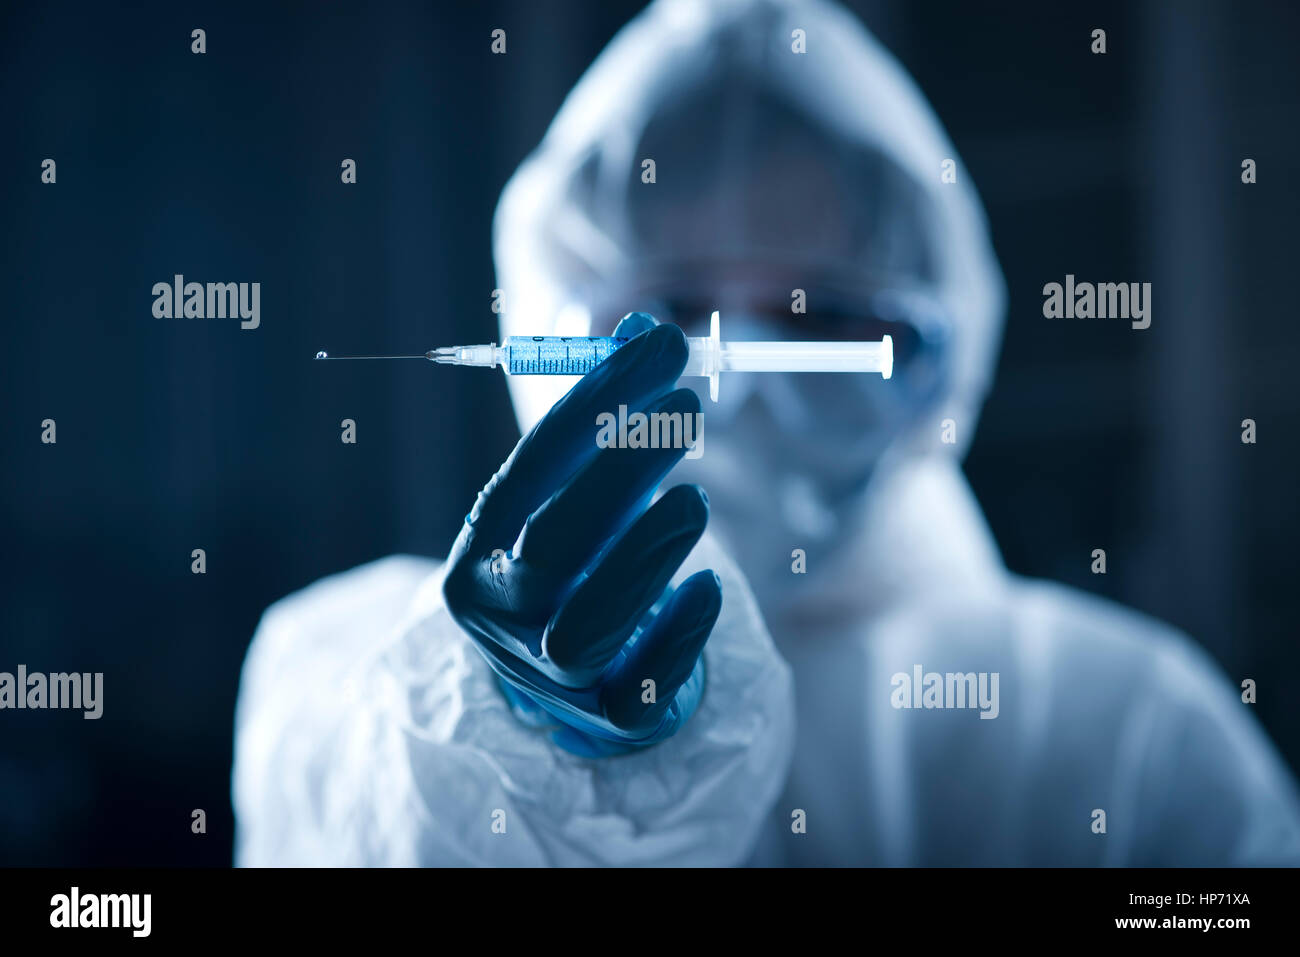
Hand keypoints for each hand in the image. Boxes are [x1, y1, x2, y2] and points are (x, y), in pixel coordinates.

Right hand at [442, 313, 719, 756]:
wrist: (576, 684)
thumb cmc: (579, 567)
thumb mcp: (577, 493)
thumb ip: (607, 418)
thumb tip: (648, 328)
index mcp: (482, 550)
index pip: (530, 472)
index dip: (596, 406)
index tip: (660, 349)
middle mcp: (503, 616)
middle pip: (553, 547)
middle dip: (621, 472)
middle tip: (688, 411)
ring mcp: (551, 675)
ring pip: (588, 625)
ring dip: (646, 552)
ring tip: (696, 499)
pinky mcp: (610, 719)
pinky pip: (642, 686)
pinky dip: (678, 634)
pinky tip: (708, 587)